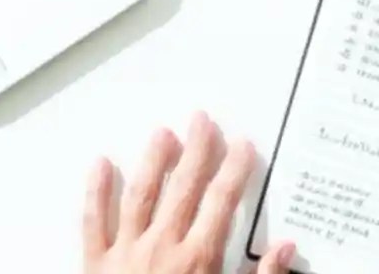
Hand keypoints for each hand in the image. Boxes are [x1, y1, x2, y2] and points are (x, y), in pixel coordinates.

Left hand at [83, 112, 295, 273]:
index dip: (234, 169)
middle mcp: (162, 249)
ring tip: (162, 132)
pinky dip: (96, 191)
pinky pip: (93, 221)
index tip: (242, 143)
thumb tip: (285, 247)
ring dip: (153, 161)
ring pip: (140, 195)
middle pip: (183, 189)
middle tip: (202, 119)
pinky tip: (101, 162)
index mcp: (199, 260)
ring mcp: (126, 253)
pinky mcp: (94, 265)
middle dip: (196, 152)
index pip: (222, 203)